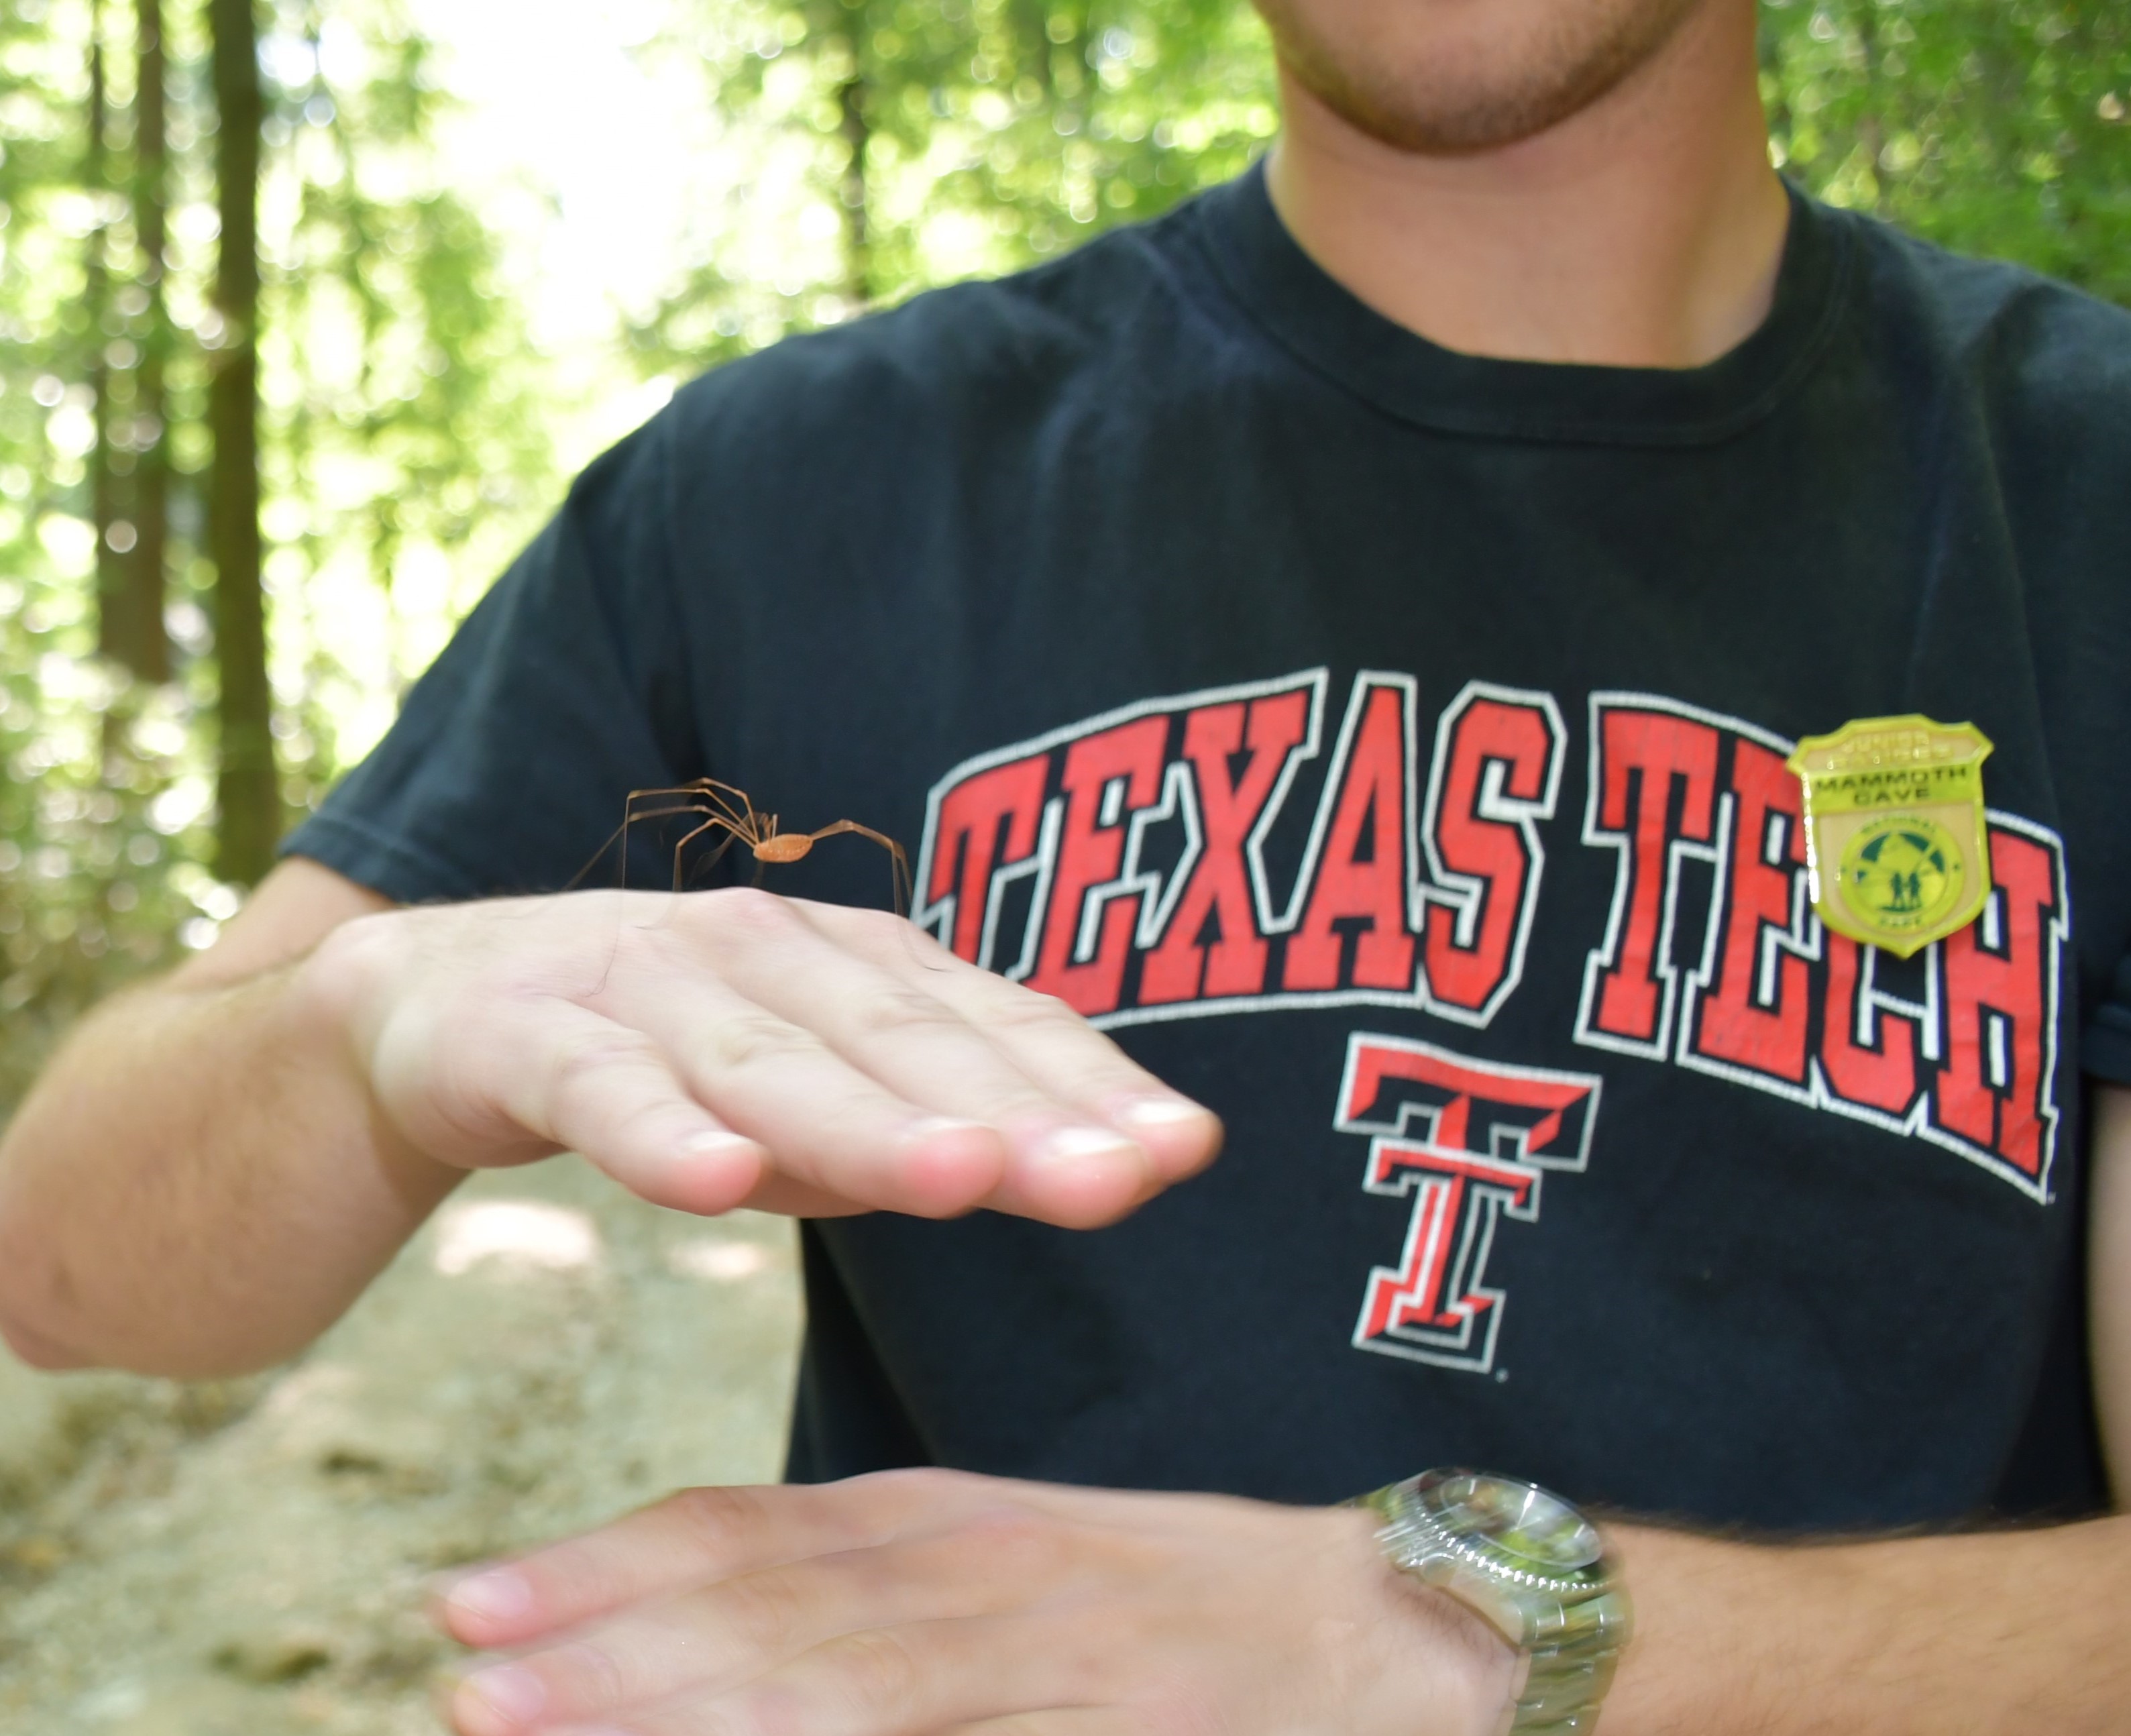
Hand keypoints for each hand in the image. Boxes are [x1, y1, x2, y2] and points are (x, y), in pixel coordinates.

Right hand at [303, 888, 1220, 1226]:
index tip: (1185, 1152)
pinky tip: (716, 1185)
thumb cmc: (660, 1060)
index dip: (1087, 1085)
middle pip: (902, 1040)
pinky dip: (657, 1131)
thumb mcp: (803, 1103)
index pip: (988, 1023)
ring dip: (866, 1121)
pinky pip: (598, 1086)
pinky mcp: (523, 1031)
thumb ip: (910, 1132)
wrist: (431, 1010)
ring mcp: (641, 982)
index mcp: (847, 962)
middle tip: (1117, 1179)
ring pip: (769, 1059)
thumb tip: (1059, 1168)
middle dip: (1015, 1113)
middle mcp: (761, 951)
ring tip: (960, 1181)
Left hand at [435, 1470, 1516, 1735]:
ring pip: (842, 1691)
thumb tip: (731, 1626)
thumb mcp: (1032, 1557)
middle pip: (772, 1614)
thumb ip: (895, 1585)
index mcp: (963, 1525)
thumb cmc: (1202, 1599)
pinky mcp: (1121, 1729)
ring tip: (525, 1715)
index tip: (476, 1599)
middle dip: (604, 1646)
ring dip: (680, 1703)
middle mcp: (991, 1580)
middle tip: (456, 1665)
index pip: (756, 1540)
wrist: (1411, 1627)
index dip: (611, 1569)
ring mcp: (1056, 1667)